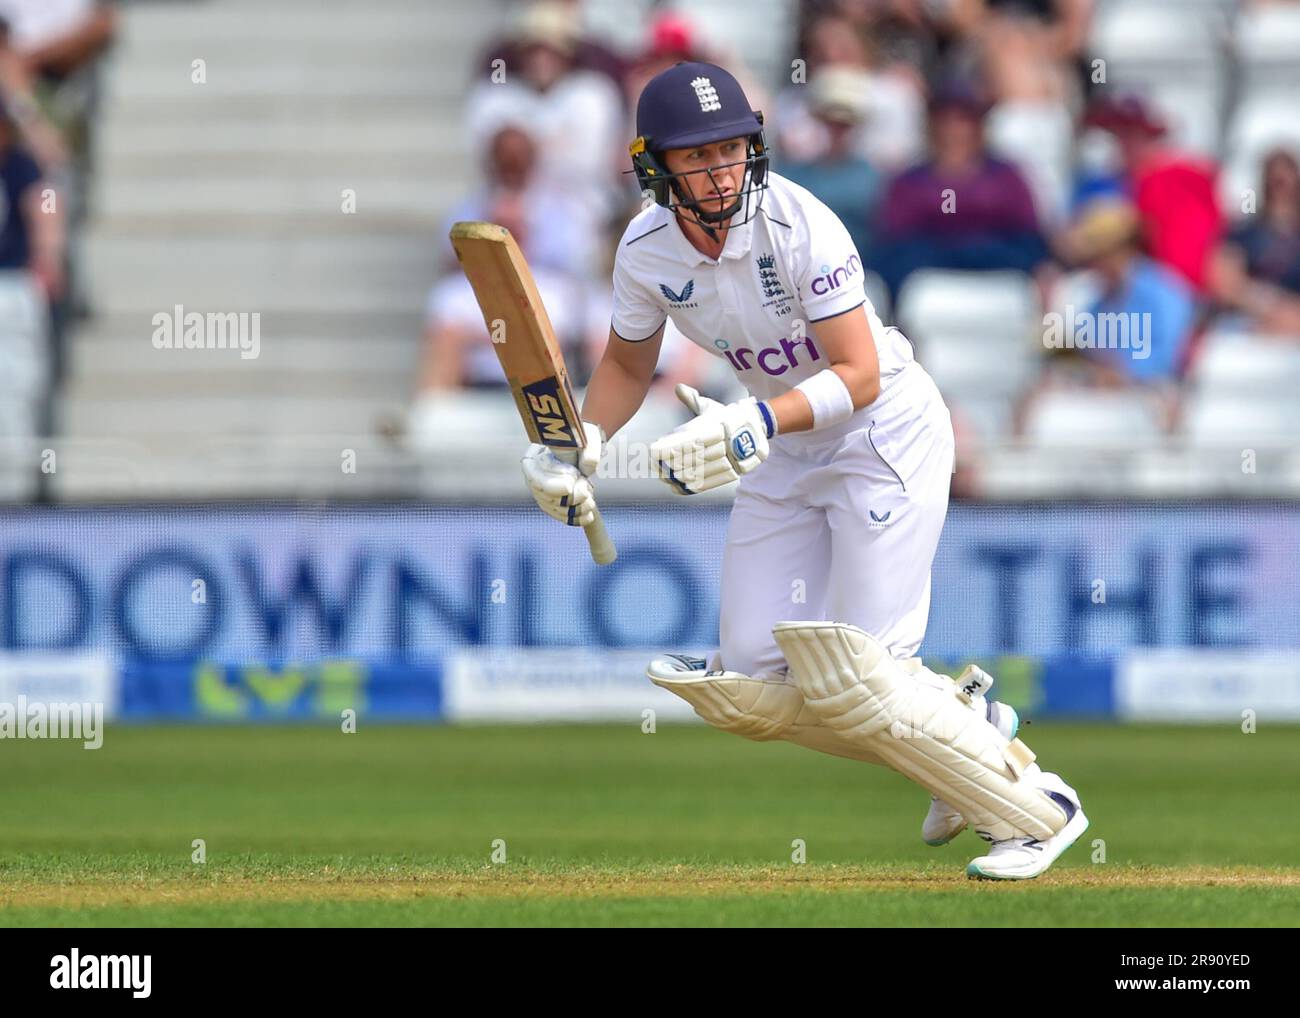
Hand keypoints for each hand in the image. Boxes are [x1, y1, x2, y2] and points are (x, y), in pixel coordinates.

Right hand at [521, 420, 602, 526]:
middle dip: (569, 498)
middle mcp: (533, 478)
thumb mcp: (587, 437)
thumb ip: (589, 450)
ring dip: (575, 509)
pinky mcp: (554, 505)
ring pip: (555, 509)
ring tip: (591, 502)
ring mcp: (542, 493)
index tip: (574, 480)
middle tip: (587, 490)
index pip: (536, 478)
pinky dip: (576, 518)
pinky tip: (589, 516)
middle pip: (546, 497)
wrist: (584, 448)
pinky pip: (562, 517)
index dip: (554, 484)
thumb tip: (588, 467)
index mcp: (534, 458)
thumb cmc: (582, 439)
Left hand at [650, 384, 769, 494]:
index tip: (656, 451)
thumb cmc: (727, 417)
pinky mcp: (738, 471)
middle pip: (697, 457)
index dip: (674, 447)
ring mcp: (736, 458)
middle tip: (657, 467)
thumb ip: (694, 400)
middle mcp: (730, 442)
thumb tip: (678, 388)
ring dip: (682, 477)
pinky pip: (714, 481)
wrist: (759, 427)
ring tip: (666, 478)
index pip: (693, 440)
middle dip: (674, 464)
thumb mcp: (712, 407)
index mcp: (722, 425)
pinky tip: (680, 486)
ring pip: (705, 471)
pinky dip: (695, 486)